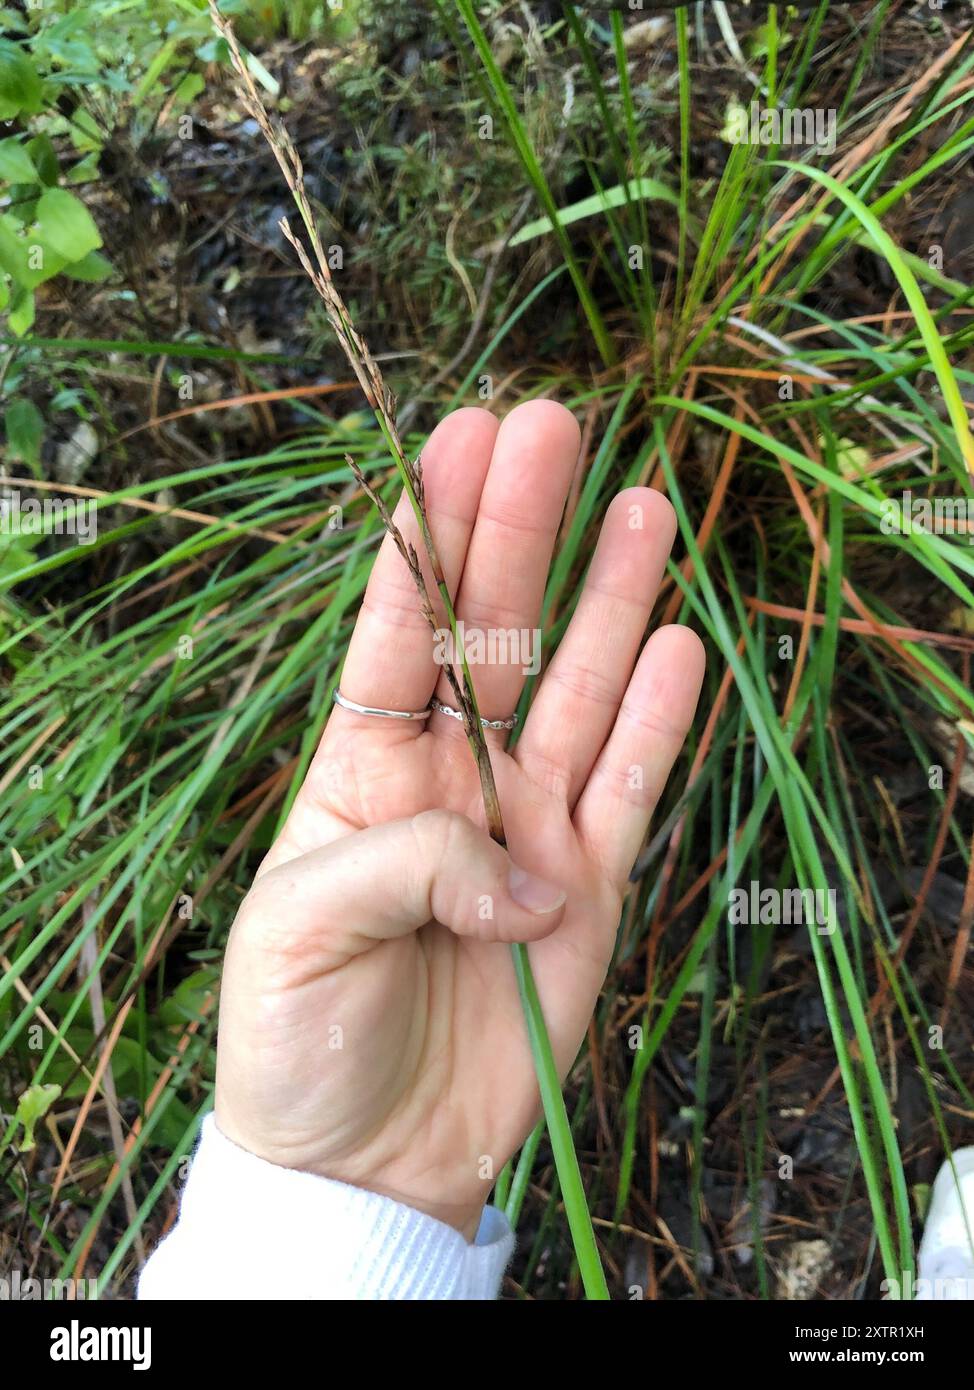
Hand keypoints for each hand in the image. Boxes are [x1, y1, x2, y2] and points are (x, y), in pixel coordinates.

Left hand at [215, 402, 704, 1237]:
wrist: (365, 1156)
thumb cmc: (297, 1036)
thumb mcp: (301, 932)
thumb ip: (409, 865)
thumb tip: (525, 865)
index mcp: (359, 768)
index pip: (399, 630)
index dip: (428, 538)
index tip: (457, 440)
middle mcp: (451, 779)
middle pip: (498, 635)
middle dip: (523, 533)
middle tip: (555, 427)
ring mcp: (526, 827)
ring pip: (577, 694)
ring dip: (609, 602)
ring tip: (642, 505)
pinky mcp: (589, 887)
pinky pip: (631, 791)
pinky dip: (657, 724)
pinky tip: (676, 643)